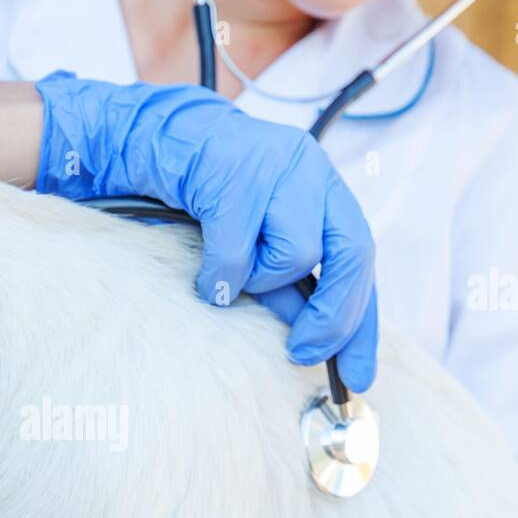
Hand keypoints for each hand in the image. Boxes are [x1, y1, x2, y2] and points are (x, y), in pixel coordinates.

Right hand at [34, 73, 377, 390]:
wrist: (156, 142)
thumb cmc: (207, 197)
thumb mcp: (256, 246)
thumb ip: (287, 285)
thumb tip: (312, 339)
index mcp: (324, 189)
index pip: (361, 261)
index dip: (361, 322)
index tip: (357, 375)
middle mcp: (311, 171)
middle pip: (351, 254)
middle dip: (332, 316)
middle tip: (302, 352)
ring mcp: (277, 169)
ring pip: (297, 255)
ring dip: (259, 282)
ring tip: (227, 272)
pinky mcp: (235, 175)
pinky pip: (238, 254)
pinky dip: (219, 277)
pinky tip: (205, 276)